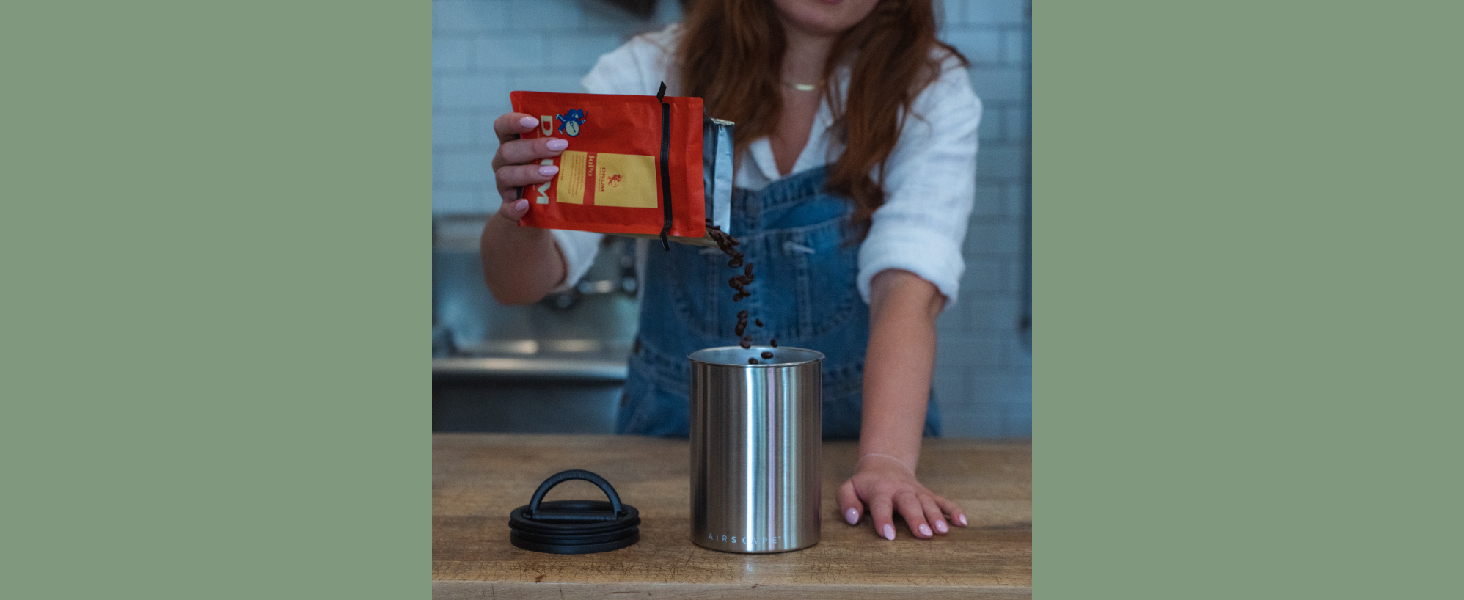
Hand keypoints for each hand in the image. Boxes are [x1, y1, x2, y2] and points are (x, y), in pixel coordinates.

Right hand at [491, 112, 569, 222]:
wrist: (545, 208)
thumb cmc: (553, 171)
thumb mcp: (557, 154)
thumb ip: (567, 141)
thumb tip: (597, 131)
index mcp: (513, 143)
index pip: (502, 126)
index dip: (514, 121)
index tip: (534, 121)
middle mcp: (504, 162)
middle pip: (506, 151)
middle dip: (533, 148)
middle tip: (559, 147)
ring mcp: (504, 185)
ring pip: (505, 176)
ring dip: (528, 173)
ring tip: (552, 173)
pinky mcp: (508, 207)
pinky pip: (505, 208)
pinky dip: (514, 207)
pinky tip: (526, 205)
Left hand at [838, 454, 967, 540]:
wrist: (885, 465)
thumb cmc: (865, 485)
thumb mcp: (848, 489)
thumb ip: (847, 502)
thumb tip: (853, 518)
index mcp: (879, 490)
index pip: (881, 504)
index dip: (884, 519)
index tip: (888, 535)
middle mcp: (900, 490)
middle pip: (909, 504)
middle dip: (917, 519)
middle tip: (924, 535)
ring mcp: (917, 492)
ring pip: (928, 503)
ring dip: (936, 516)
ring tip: (942, 531)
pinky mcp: (928, 495)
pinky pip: (943, 501)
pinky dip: (954, 510)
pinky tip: (962, 522)